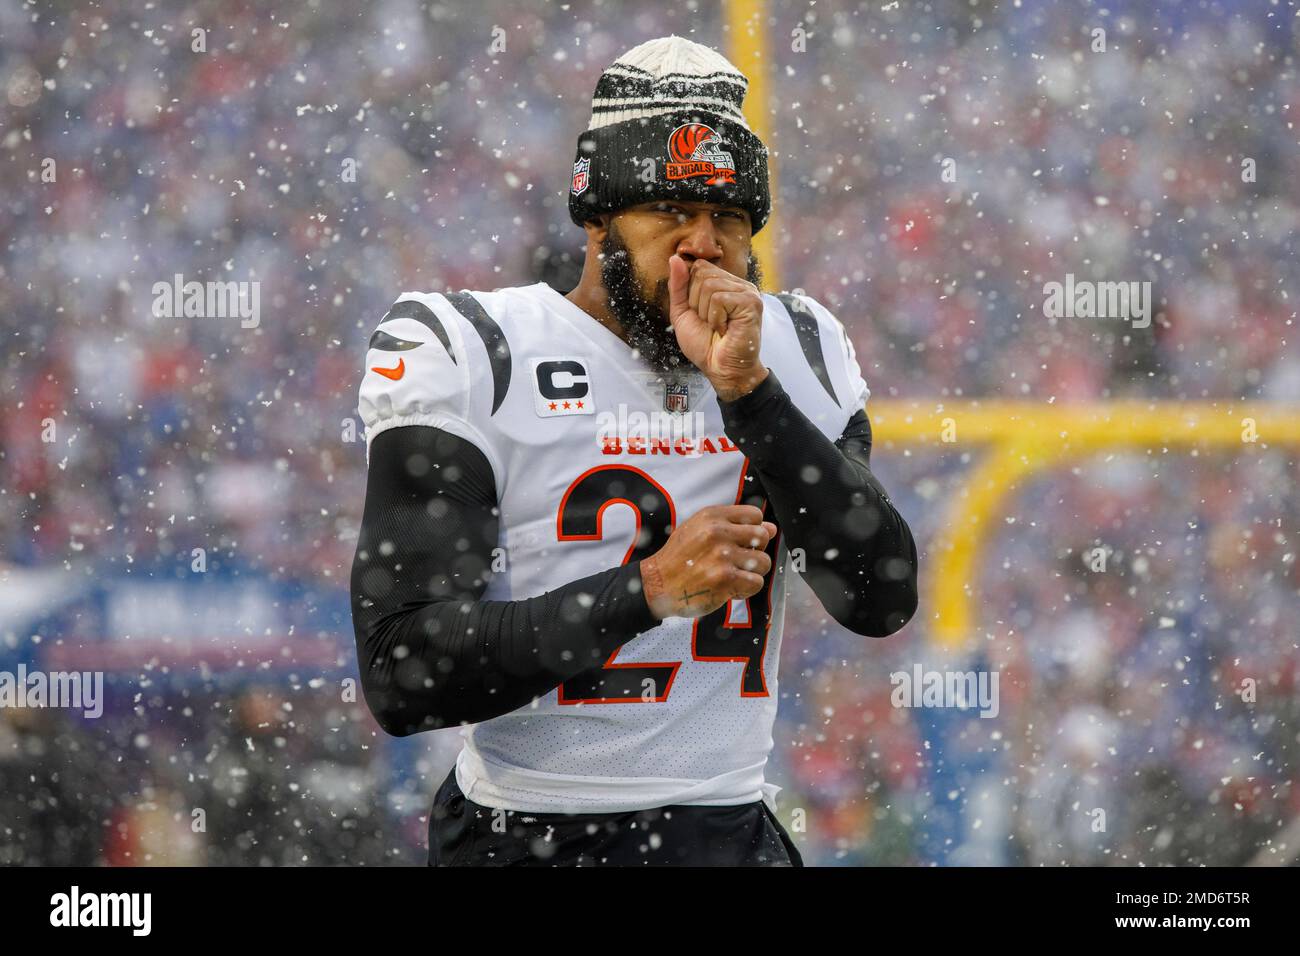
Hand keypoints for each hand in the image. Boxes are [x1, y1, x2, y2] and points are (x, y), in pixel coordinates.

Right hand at [638, 505, 777, 618]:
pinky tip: (731, 588)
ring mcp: (722, 556)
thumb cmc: (680, 557)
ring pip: (763, 562)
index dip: (753, 530)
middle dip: (756, 550)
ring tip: (735, 575)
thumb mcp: (700, 530)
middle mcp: (718, 532)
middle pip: (763, 537)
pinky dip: (747, 589)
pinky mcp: (725, 580)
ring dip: (753, 572)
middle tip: (738, 561)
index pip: (755, 515)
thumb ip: (734, 526)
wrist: (657, 584)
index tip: (741, 542)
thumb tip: (772, 528)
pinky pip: (756, 583)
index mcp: (712, 516)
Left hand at [668, 255, 768, 401]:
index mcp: (725, 284)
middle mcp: (738, 284)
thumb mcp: (683, 312)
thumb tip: (674, 258)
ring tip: (718, 327)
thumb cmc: (704, 345)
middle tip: (710, 323)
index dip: (690, 292)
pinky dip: (715, 319)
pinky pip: (719, 299)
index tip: (700, 314)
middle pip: (702, 274)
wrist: (720, 369)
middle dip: (696, 303)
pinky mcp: (751, 302)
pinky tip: (725, 329)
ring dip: (706, 313)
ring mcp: (747, 292)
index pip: (699, 267)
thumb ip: (678, 286)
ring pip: (709, 286)